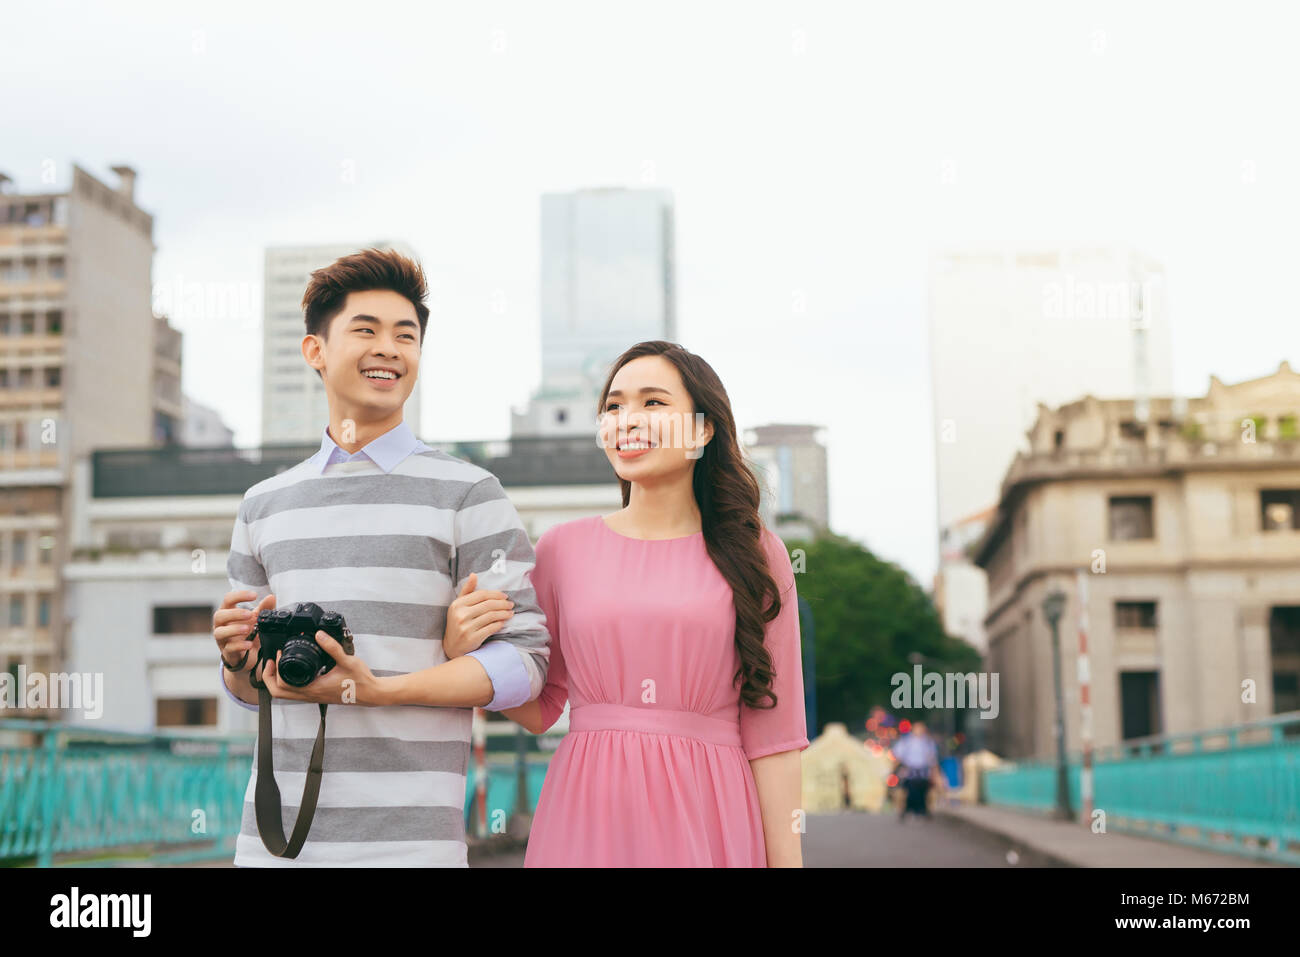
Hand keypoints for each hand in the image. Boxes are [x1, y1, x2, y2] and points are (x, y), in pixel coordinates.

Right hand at [214, 590, 274, 670]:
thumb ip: (264, 608)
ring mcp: (223, 639)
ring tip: (247, 629)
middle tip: (250, 614)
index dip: (239, 595)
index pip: (228, 599)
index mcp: (229, 612)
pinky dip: (239, 645)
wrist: (249, 656)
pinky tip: (249, 644)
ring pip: (219, 632)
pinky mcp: (227, 652)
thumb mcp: (257, 619)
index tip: (254, 595)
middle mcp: (222, 625)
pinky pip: (229, 648)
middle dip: (234, 614)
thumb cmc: (249, 633)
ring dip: (234, 629)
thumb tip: (271, 597)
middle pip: (219, 615)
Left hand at [259, 630, 379, 705]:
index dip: (275, 670)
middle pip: (278, 693)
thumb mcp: (347, 660)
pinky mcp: (317, 695)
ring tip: (279, 666)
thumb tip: (319, 634)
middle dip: (269, 678)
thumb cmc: (360, 681)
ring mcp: (313, 697)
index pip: (283, 685)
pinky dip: (288, 683)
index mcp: (314, 688)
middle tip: (270, 662)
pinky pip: (295, 693)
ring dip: (277, 682)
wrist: (371, 694)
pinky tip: (296, 670)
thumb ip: (332, 647)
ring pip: (286, 695)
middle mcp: (311, 695)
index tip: (279, 654)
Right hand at [443, 572, 513, 657]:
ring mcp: (466, 627)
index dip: (496, 594)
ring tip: (510, 613)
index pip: (482, 594)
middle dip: (503, 603)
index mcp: (457, 604)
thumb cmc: (457, 622)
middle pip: (488, 605)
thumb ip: (467, 590)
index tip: (505, 596)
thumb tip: (474, 574)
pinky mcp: (472, 638)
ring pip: (491, 616)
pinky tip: (503, 622)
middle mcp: (461, 615)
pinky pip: (491, 628)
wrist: (451, 646)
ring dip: (504, 614)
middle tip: (510, 604)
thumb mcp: (458, 605)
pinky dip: (500, 624)